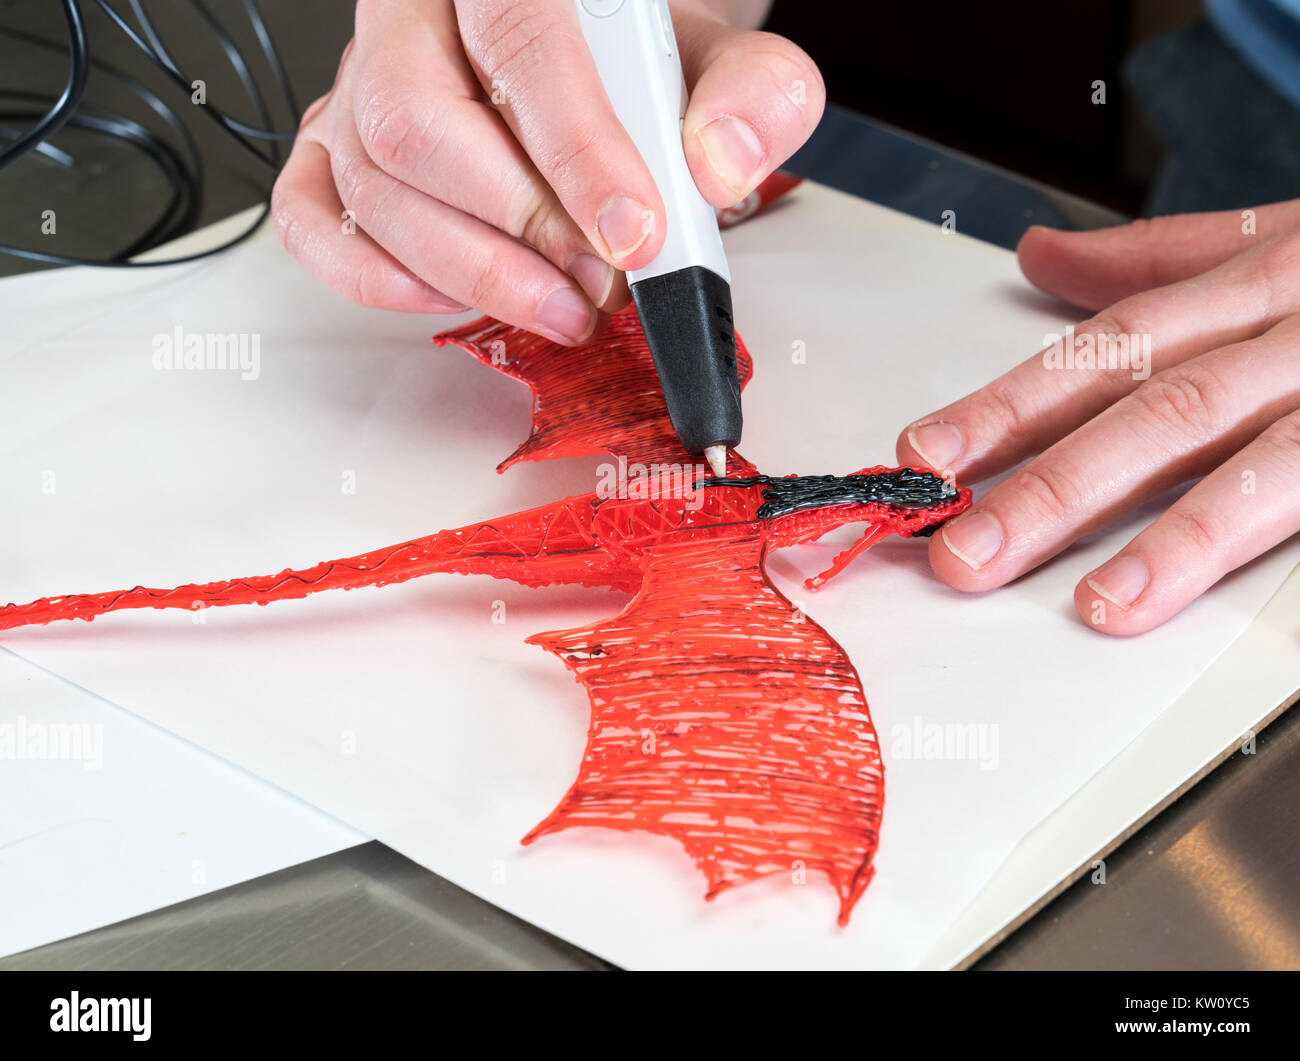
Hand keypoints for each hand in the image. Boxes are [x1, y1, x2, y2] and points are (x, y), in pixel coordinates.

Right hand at [271, 0, 823, 344]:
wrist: (594, 68)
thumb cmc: (634, 66)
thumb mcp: (714, 62)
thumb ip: (751, 94)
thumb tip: (719, 163)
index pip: (518, 39)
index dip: (575, 150)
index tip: (632, 234)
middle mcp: (413, 17)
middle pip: (417, 122)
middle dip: (518, 231)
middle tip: (596, 286)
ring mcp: (360, 84)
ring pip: (370, 183)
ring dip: (471, 273)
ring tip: (561, 306)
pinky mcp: (334, 150)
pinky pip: (311, 219)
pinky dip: (379, 278)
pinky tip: (455, 297)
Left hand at [897, 201, 1299, 634]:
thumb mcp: (1279, 238)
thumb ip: (1158, 260)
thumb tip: (1040, 259)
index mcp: (1256, 285)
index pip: (1106, 353)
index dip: (1008, 407)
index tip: (928, 459)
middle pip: (1161, 411)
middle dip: (1056, 486)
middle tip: (966, 552)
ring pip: (1265, 463)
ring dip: (1177, 540)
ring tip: (1099, 605)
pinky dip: (1294, 550)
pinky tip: (1221, 602)